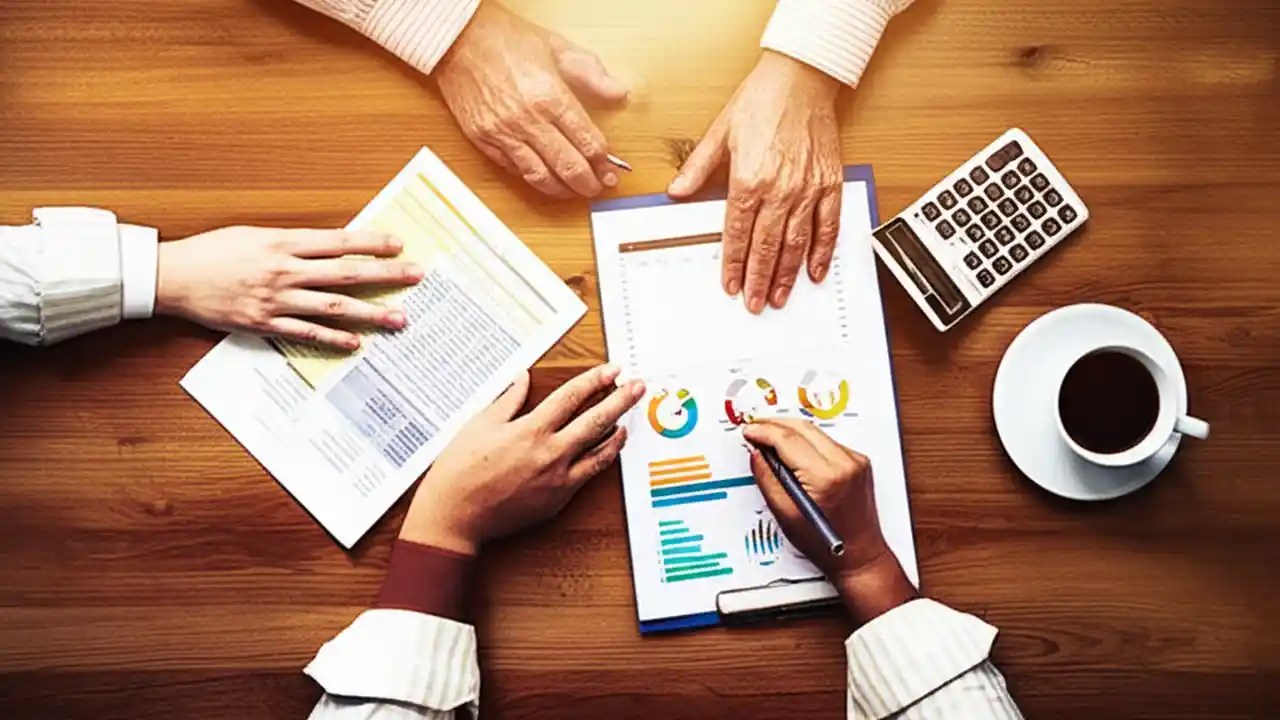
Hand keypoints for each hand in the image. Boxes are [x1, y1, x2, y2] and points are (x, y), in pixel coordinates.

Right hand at [155, 226, 422, 349]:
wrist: (174, 276)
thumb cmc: (213, 251)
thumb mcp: (254, 235)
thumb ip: (292, 242)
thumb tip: (330, 246)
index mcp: (282, 242)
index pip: (338, 241)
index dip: (371, 242)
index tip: (400, 243)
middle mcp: (284, 270)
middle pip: (346, 272)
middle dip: (386, 274)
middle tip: (417, 276)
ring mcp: (276, 299)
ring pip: (333, 305)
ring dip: (370, 312)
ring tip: (399, 318)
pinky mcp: (264, 322)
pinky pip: (306, 332)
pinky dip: (333, 338)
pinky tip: (356, 343)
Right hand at [399, 364, 645, 554]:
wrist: (455, 517)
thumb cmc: (460, 470)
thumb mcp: (480, 425)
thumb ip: (508, 400)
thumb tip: (523, 377)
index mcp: (530, 430)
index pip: (572, 397)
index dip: (595, 380)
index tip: (612, 370)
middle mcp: (550, 453)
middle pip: (596, 420)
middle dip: (621, 399)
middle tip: (638, 386)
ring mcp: (558, 478)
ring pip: (600, 450)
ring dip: (618, 430)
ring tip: (628, 418)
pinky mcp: (558, 499)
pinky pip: (590, 473)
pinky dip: (604, 457)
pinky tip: (609, 447)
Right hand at [434, 2, 627, 197]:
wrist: (458, 39)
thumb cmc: (505, 39)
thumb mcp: (557, 47)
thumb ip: (591, 73)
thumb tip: (618, 93)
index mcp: (550, 96)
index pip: (588, 143)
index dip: (604, 162)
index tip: (611, 170)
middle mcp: (528, 120)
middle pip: (568, 166)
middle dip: (588, 183)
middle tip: (597, 187)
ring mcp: (503, 133)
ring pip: (540, 176)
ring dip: (561, 189)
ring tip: (573, 190)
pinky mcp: (483, 140)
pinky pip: (513, 170)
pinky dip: (532, 178)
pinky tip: (544, 177)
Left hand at [668, 51, 842, 311]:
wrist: (801, 78)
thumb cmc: (761, 101)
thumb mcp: (720, 133)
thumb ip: (698, 169)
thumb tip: (676, 193)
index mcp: (749, 179)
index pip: (737, 233)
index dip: (734, 264)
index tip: (732, 286)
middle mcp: (780, 189)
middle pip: (767, 246)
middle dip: (760, 279)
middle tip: (756, 304)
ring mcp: (808, 188)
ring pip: (797, 243)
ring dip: (787, 274)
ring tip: (780, 297)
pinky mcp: (829, 183)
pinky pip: (828, 226)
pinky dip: (822, 252)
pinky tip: (815, 271)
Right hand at [743, 419, 916, 622]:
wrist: (860, 555)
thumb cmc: (827, 545)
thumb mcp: (786, 515)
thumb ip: (768, 479)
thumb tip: (757, 454)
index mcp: (826, 478)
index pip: (788, 440)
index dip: (764, 432)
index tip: (749, 431)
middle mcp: (845, 464)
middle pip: (803, 428)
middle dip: (775, 425)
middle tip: (755, 429)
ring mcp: (856, 461)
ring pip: (815, 432)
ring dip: (791, 432)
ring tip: (770, 439)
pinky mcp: (859, 462)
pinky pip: (827, 442)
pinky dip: (808, 442)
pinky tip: (795, 452)